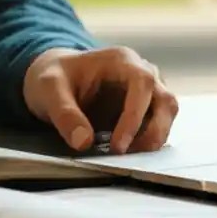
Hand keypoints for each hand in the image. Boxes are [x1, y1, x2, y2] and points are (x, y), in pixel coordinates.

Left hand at [23, 47, 177, 153]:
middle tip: (129, 156)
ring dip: (154, 137)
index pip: (143, 84)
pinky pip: (157, 125)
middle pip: (165, 100)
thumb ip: (65, 114)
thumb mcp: (49, 90)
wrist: (57, 78)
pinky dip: (148, 141)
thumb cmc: (55, 77)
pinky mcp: (144, 109)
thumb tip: (84, 142)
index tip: (118, 145)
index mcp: (122, 60)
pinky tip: (128, 154)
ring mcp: (146, 91)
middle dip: (154, 131)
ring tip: (127, 156)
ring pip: (167, 113)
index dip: (136, 115)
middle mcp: (141, 72)